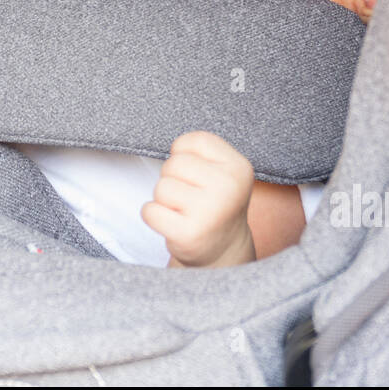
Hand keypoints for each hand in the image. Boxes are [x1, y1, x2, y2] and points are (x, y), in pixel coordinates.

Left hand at [141, 130, 255, 267]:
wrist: (224, 249)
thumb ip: (200, 151)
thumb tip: (171, 149)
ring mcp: (209, 212)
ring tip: (184, 211)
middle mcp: (228, 188)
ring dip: (164, 199)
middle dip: (173, 178)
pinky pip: (149, 211)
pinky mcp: (188, 234)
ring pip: (161, 187)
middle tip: (190, 196)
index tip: (197, 173)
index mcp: (238, 167)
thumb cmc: (215, 202)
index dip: (185, 153)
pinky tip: (174, 223)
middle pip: (174, 163)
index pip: (195, 140)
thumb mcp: (223, 170)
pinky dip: (154, 216)